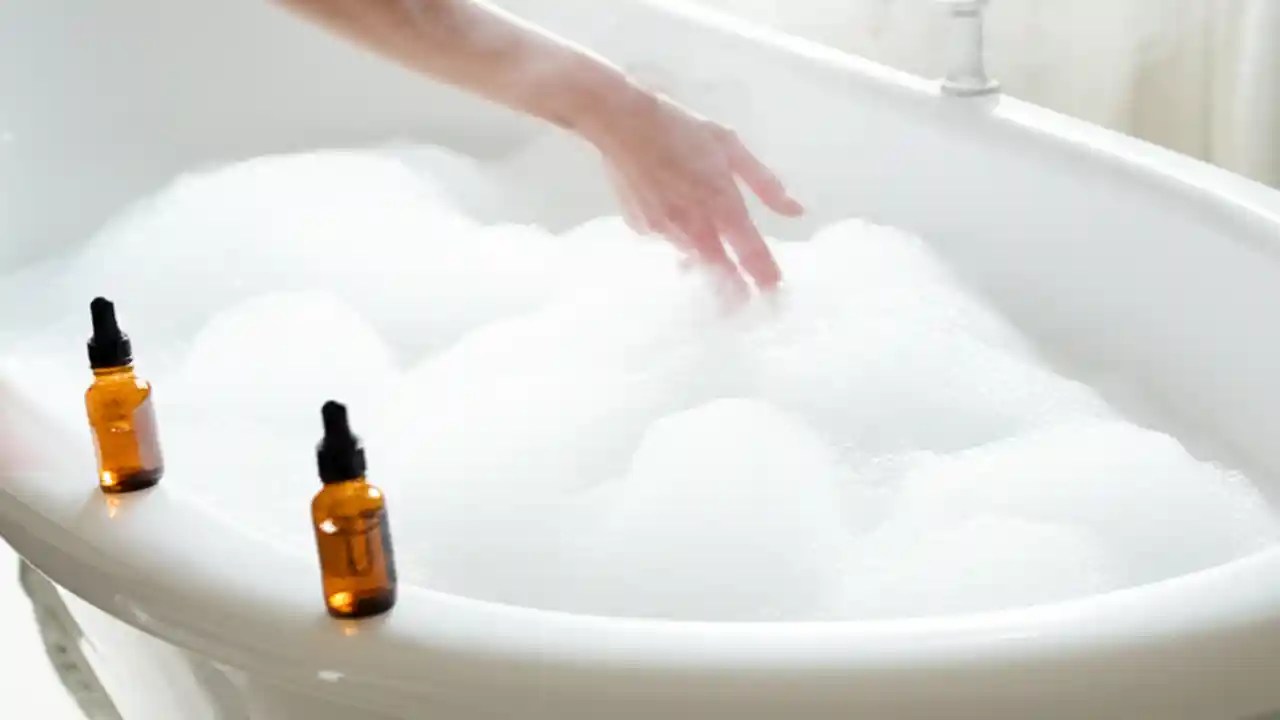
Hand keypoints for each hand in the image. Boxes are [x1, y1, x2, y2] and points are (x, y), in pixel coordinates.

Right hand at [581, 89, 803, 292]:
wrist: (621, 122)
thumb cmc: (680, 127)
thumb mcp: (729, 146)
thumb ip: (764, 183)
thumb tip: (796, 211)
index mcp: (721, 201)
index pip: (750, 250)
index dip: (765, 276)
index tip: (776, 296)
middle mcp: (694, 222)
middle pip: (720, 270)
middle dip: (735, 291)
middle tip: (745, 306)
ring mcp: (665, 229)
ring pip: (694, 258)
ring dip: (708, 269)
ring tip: (718, 280)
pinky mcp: (643, 227)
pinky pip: (669, 240)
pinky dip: (680, 241)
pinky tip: (680, 226)